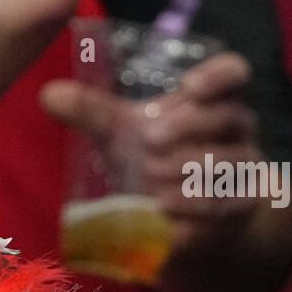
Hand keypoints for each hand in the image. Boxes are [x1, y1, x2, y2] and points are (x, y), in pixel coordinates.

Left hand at [41, 52, 263, 240]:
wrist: (188, 217)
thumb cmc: (157, 159)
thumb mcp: (124, 134)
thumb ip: (93, 113)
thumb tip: (49, 93)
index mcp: (212, 99)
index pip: (233, 74)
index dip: (218, 76)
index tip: (191, 86)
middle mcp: (235, 128)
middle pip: (228, 117)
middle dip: (189, 125)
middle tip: (149, 137)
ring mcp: (242, 168)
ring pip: (227, 161)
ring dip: (188, 167)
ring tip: (151, 173)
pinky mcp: (238, 206)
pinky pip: (223, 202)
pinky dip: (193, 204)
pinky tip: (164, 206)